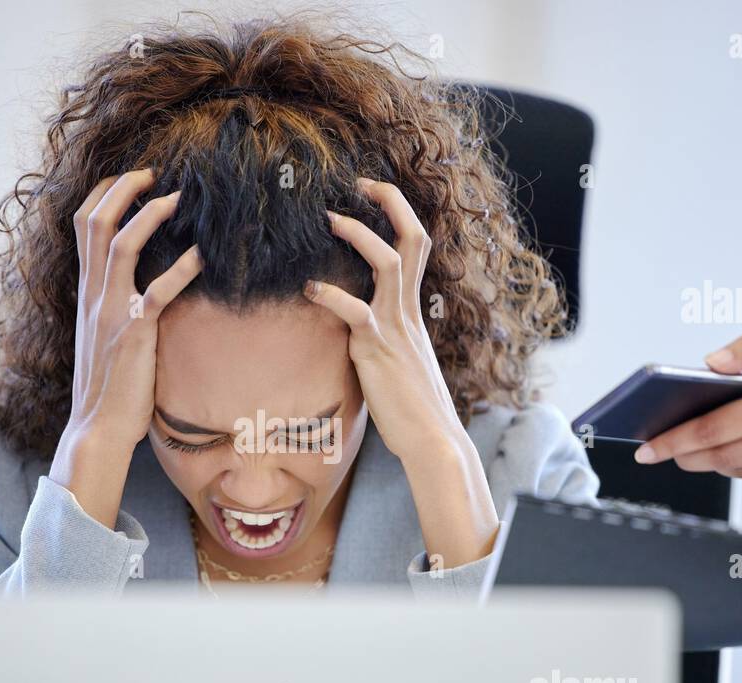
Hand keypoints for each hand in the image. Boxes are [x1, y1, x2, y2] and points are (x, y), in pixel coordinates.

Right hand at [48, 169, 201, 527]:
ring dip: (150, 213)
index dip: (104, 192)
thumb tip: (139, 287)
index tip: (131, 177)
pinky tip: (203, 256)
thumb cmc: (108, 385)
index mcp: (86, 290)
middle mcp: (93, 293)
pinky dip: (181, 269)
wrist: (98, 426)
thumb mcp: (105, 335)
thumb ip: (116, 306)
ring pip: (121, 243)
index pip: (83, 225)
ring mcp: (110, 310)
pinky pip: (157, 291)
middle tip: (153, 171)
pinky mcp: (134, 332)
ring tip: (178, 197)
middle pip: (96, 221)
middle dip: (123, 186)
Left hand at [303, 179, 464, 462]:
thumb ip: (382, 338)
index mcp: (413, 310)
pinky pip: (356, 312)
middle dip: (389, 203)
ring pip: (387, 263)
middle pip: (412, 239)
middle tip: (359, 183)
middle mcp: (408, 310)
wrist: (432, 439)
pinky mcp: (378, 350)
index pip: (416, 247)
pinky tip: (308, 289)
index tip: (372, 191)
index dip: (398, 213)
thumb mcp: (399, 362)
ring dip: (358, 235)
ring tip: (328, 219)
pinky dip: (330, 295)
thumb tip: (358, 330)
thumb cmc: (413, 408)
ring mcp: (396, 327)